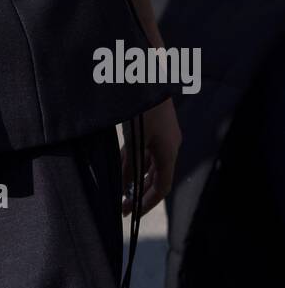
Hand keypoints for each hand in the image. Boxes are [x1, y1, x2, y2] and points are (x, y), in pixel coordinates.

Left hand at [121, 96, 181, 217]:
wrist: (148, 72)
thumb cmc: (143, 107)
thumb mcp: (135, 138)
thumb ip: (130, 163)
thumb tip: (124, 188)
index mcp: (169, 151)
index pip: (162, 186)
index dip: (147, 203)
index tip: (131, 214)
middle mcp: (168, 146)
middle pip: (156, 178)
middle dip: (140, 194)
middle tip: (122, 207)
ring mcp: (161, 136)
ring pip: (149, 165)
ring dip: (135, 179)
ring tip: (118, 192)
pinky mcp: (153, 127)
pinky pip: (144, 151)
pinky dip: (133, 162)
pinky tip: (121, 170)